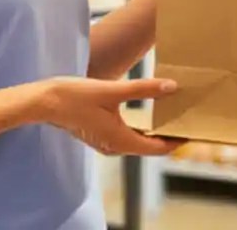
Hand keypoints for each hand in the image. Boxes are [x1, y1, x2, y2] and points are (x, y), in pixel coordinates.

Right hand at [38, 77, 183, 155]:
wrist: (42, 102)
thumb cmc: (74, 96)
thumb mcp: (112, 90)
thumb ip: (144, 89)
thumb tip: (172, 87)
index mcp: (121, 141)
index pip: (158, 148)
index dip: (177, 140)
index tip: (193, 130)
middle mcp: (114, 147)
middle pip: (149, 146)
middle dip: (167, 135)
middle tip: (184, 118)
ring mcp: (104, 143)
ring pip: (136, 141)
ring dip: (152, 131)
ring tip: (167, 114)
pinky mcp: (97, 135)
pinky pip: (124, 136)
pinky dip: (137, 128)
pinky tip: (142, 113)